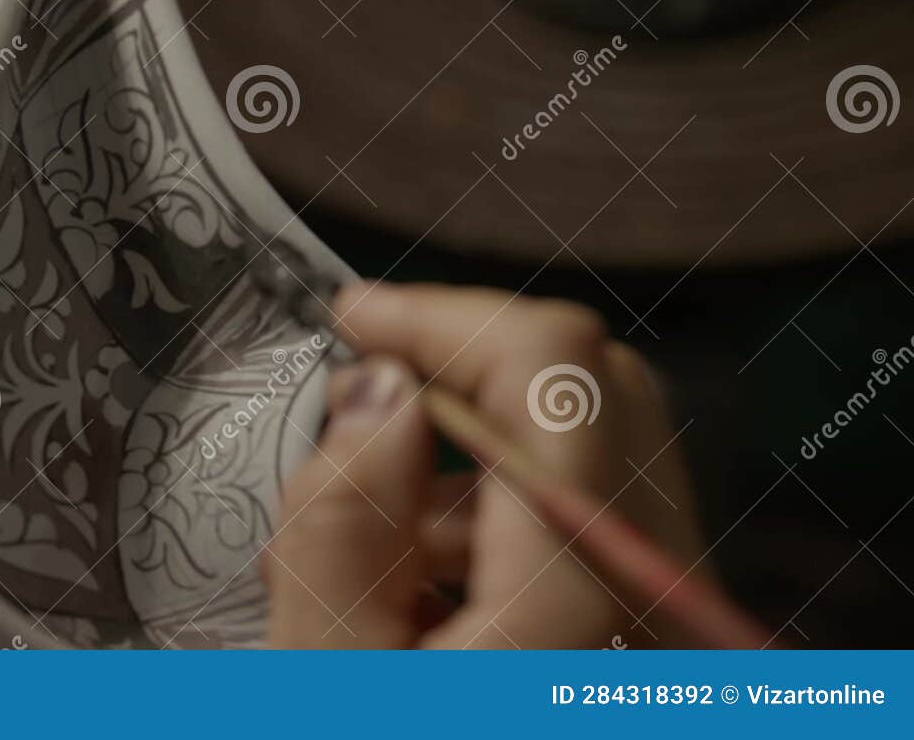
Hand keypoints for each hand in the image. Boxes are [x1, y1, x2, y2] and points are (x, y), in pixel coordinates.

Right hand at [267, 281, 703, 648]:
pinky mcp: (656, 636)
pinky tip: (422, 585)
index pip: (558, 372)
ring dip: (475, 456)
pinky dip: (504, 518)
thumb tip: (376, 391)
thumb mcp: (323, 674)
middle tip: (364, 386)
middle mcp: (656, 596)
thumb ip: (341, 531)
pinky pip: (598, 525)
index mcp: (581, 598)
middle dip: (464, 372)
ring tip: (374, 535)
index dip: (446, 317)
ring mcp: (668, 615)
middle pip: (597, 391)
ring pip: (597, 455)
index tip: (358, 321)